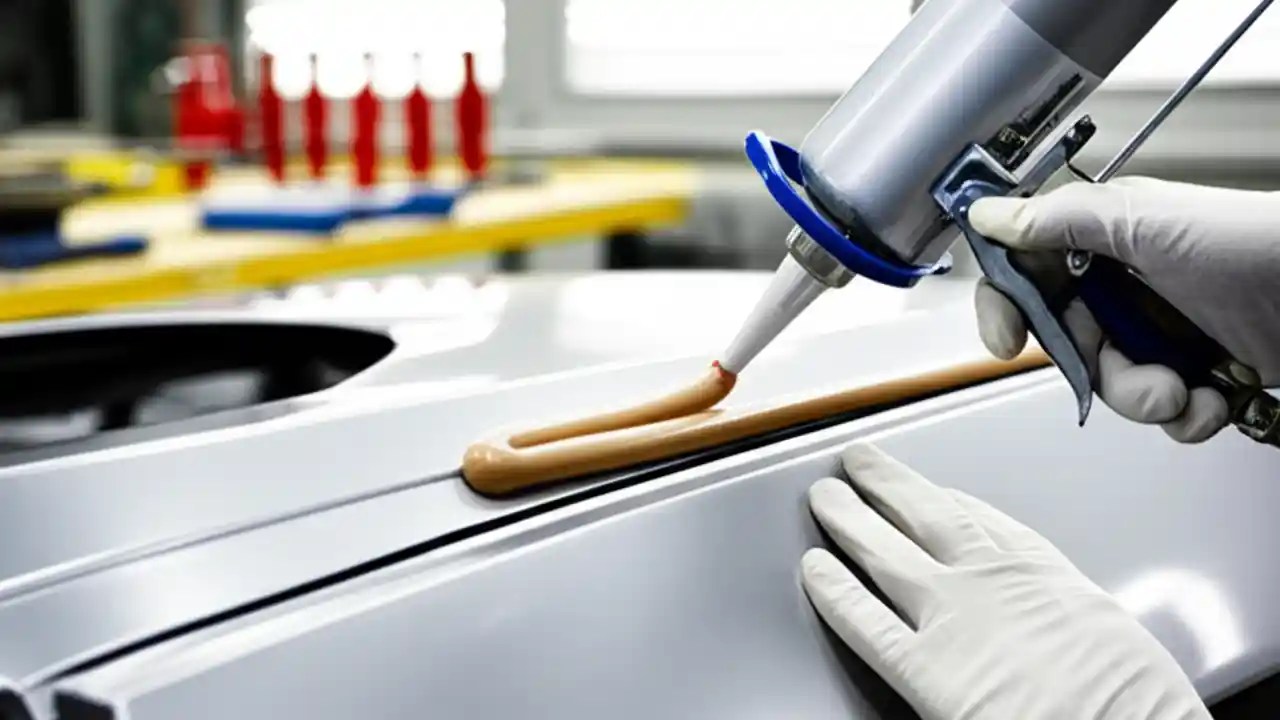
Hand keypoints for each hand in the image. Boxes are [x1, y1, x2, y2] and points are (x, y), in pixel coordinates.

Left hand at [800, 443, 1209, 719]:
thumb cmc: (1140, 711)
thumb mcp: (1115, 647)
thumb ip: (1066, 626)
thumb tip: (1054, 639)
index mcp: (1051, 582)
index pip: (991, 526)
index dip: (952, 501)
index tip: (935, 487)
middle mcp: (997, 585)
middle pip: (930, 517)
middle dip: (891, 485)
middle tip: (861, 462)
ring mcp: (957, 620)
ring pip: (889, 552)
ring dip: (852, 518)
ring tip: (825, 495)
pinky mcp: (926, 669)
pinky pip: (867, 622)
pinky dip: (836, 592)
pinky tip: (813, 569)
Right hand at [969, 177, 1279, 442]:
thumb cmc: (1262, 245)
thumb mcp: (1147, 222)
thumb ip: (1059, 219)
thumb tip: (990, 214)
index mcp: (1110, 241)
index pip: (1031, 272)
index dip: (1009, 305)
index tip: (1007, 338)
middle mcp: (1134, 286)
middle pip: (1071, 345)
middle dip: (1100, 372)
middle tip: (1140, 373)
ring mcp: (1168, 330)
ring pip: (1115, 385)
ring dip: (1147, 400)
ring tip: (1187, 392)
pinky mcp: (1204, 370)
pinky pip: (1165, 411)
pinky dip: (1188, 416)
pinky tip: (1217, 398)